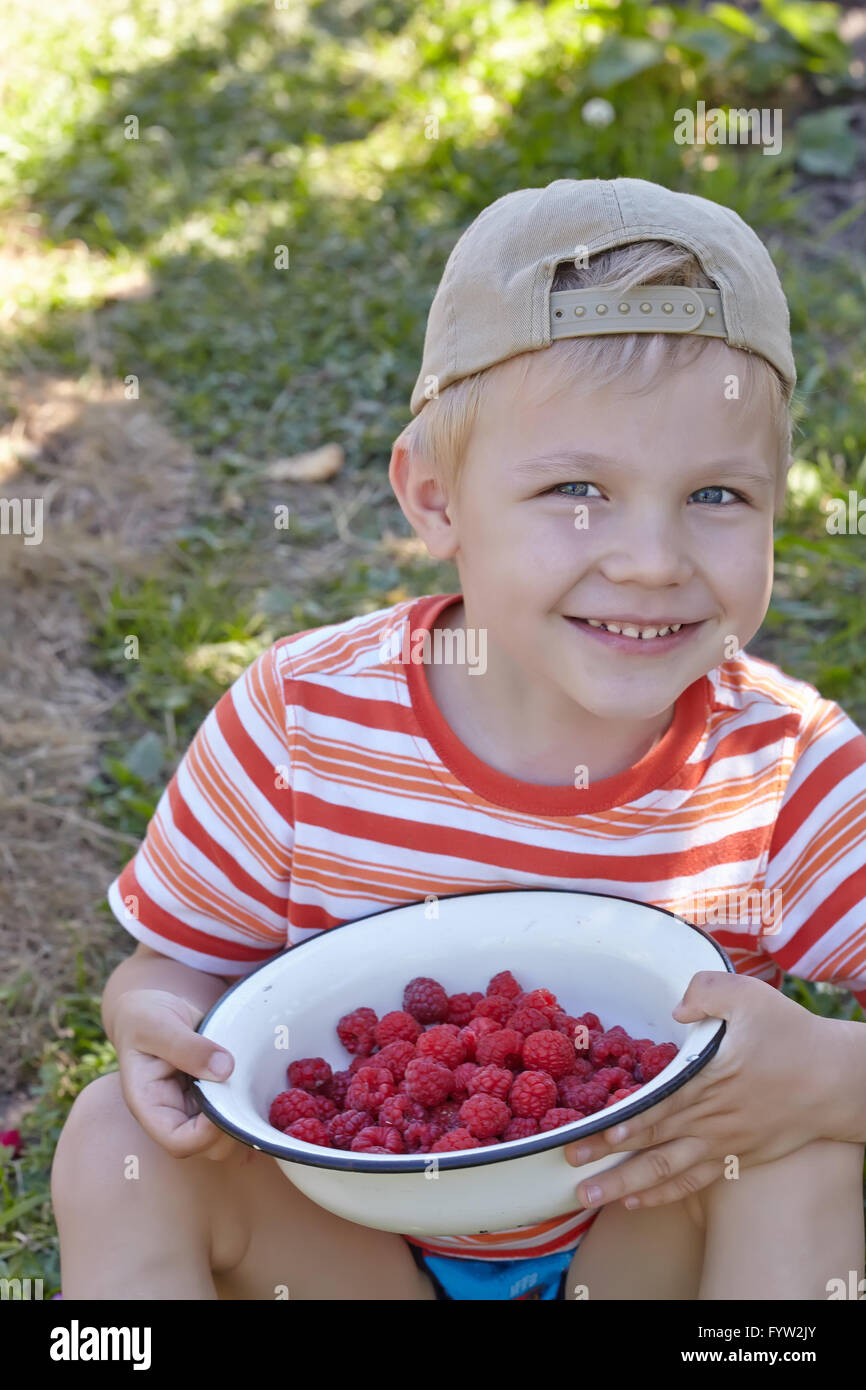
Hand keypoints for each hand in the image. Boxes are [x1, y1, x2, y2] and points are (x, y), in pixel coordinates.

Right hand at [115, 988, 240, 1161]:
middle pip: (209, 1147)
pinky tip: (259, 1082)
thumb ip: (186, 1047)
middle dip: (233, 1126)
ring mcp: (195, 1109)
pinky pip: (236, 1113)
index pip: (179, 1141)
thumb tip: (225, 1069)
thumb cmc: (146, 1018)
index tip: (226, 1099)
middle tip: (248, 1088)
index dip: (207, 1132)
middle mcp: (173, 1115)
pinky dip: (251, 1104)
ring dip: (246, 1116)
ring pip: (227, 1135)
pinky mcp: (214, 1097)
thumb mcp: (157, 1026)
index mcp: (150, 1106)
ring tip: (253, 1081)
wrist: (152, 1008)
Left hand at [563, 971, 833, 1212]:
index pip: (657, 1105)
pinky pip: (693, 1182)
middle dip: (606, 1157)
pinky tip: (636, 1201)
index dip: (624, 1122)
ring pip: (666, 1171)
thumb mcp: (749, 996)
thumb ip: (707, 992)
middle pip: (650, 1142)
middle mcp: (710, 1117)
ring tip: (590, 1197)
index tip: (593, 1134)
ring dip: (625, 1185)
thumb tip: (678, 1007)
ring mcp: (722, 1143)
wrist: (837, 1081)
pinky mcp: (736, 1157)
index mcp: (707, 1078)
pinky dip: (663, 1195)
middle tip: (569, 1167)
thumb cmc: (792, 1035)